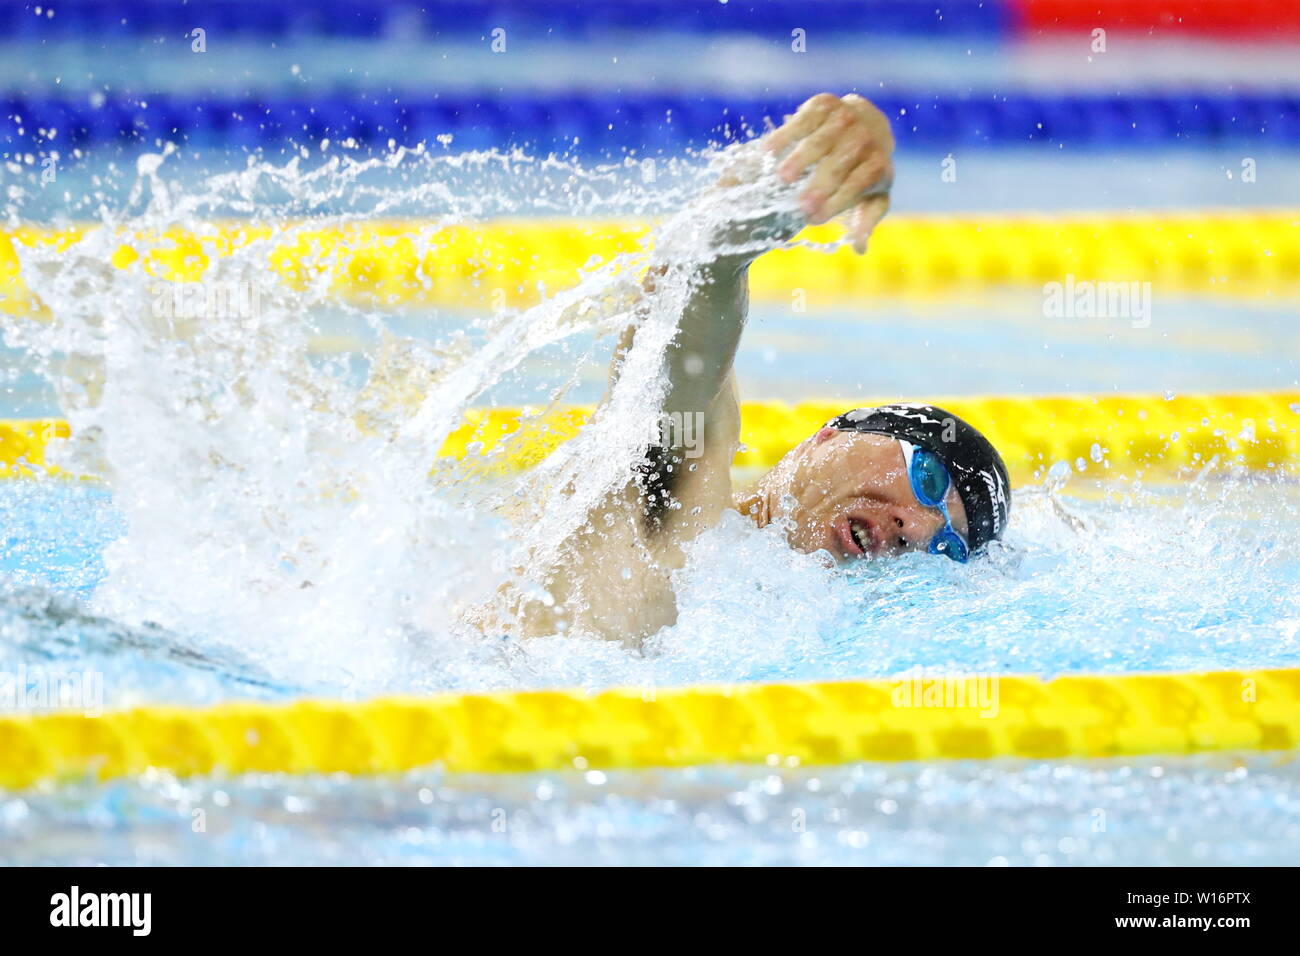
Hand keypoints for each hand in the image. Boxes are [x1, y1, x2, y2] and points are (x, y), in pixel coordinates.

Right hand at [764, 93, 894, 253]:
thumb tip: (860, 247)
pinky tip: (768, 151)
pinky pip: (803, 119)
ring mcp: (846, 118)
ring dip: (800, 160)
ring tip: (781, 178)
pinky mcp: (826, 103)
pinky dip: (785, 135)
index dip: (836, 202)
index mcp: (878, 167)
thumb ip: (865, 221)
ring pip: (820, 141)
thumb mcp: (871, 198)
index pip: (858, 184)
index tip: (813, 219)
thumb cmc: (863, 172)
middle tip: (799, 205)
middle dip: (820, 186)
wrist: (867, 124)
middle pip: (840, 164)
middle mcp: (866, 138)